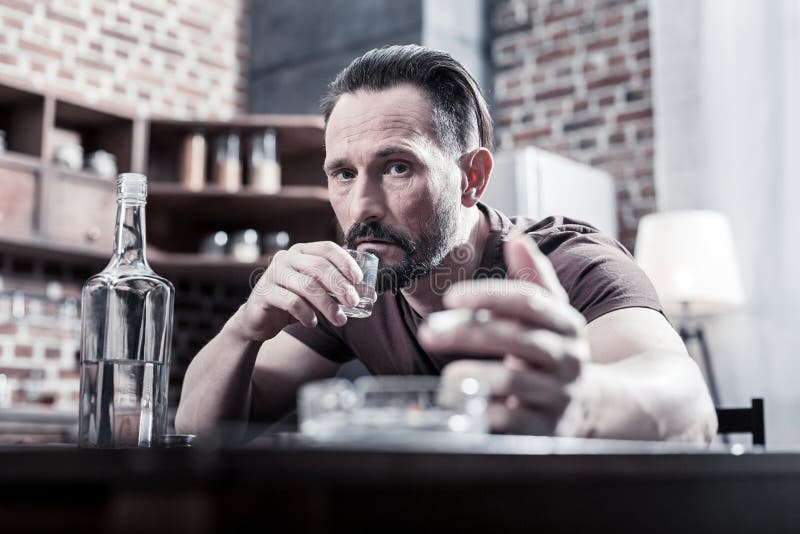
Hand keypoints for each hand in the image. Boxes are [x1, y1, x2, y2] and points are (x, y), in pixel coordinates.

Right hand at [234, 241, 362, 342]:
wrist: (258, 320)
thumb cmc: (292, 302)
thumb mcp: (315, 291)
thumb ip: (336, 288)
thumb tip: (370, 293)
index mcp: (301, 251)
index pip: (327, 248)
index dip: (345, 261)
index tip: (359, 279)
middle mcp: (286, 258)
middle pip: (319, 267)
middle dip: (340, 285)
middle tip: (354, 302)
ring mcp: (273, 274)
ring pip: (307, 286)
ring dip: (327, 305)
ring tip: (340, 320)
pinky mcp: (264, 293)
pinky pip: (291, 302)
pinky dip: (306, 314)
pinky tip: (312, 323)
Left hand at [418, 236, 590, 435]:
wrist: (589, 405)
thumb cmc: (553, 350)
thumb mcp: (552, 314)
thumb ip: (533, 278)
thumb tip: (517, 240)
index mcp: (567, 324)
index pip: (530, 303)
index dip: (490, 297)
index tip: (452, 297)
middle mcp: (567, 358)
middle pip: (517, 338)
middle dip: (470, 333)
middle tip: (429, 331)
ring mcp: (558, 395)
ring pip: (514, 380)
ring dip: (474, 375)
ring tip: (446, 376)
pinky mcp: (545, 429)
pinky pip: (511, 420)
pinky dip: (483, 410)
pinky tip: (460, 403)